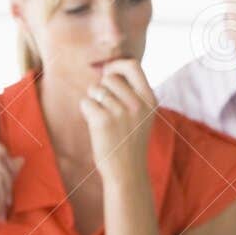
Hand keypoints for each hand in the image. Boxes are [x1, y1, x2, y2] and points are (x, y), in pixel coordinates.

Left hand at [80, 58, 156, 180]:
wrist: (127, 170)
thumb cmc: (130, 140)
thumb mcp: (142, 114)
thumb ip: (131, 91)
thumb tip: (105, 67)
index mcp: (150, 99)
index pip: (132, 65)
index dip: (116, 64)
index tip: (107, 72)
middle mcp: (138, 103)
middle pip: (110, 77)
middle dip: (102, 87)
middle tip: (106, 106)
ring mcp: (121, 112)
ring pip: (95, 89)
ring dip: (94, 100)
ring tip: (103, 118)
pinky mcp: (103, 121)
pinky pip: (86, 102)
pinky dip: (86, 111)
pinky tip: (96, 125)